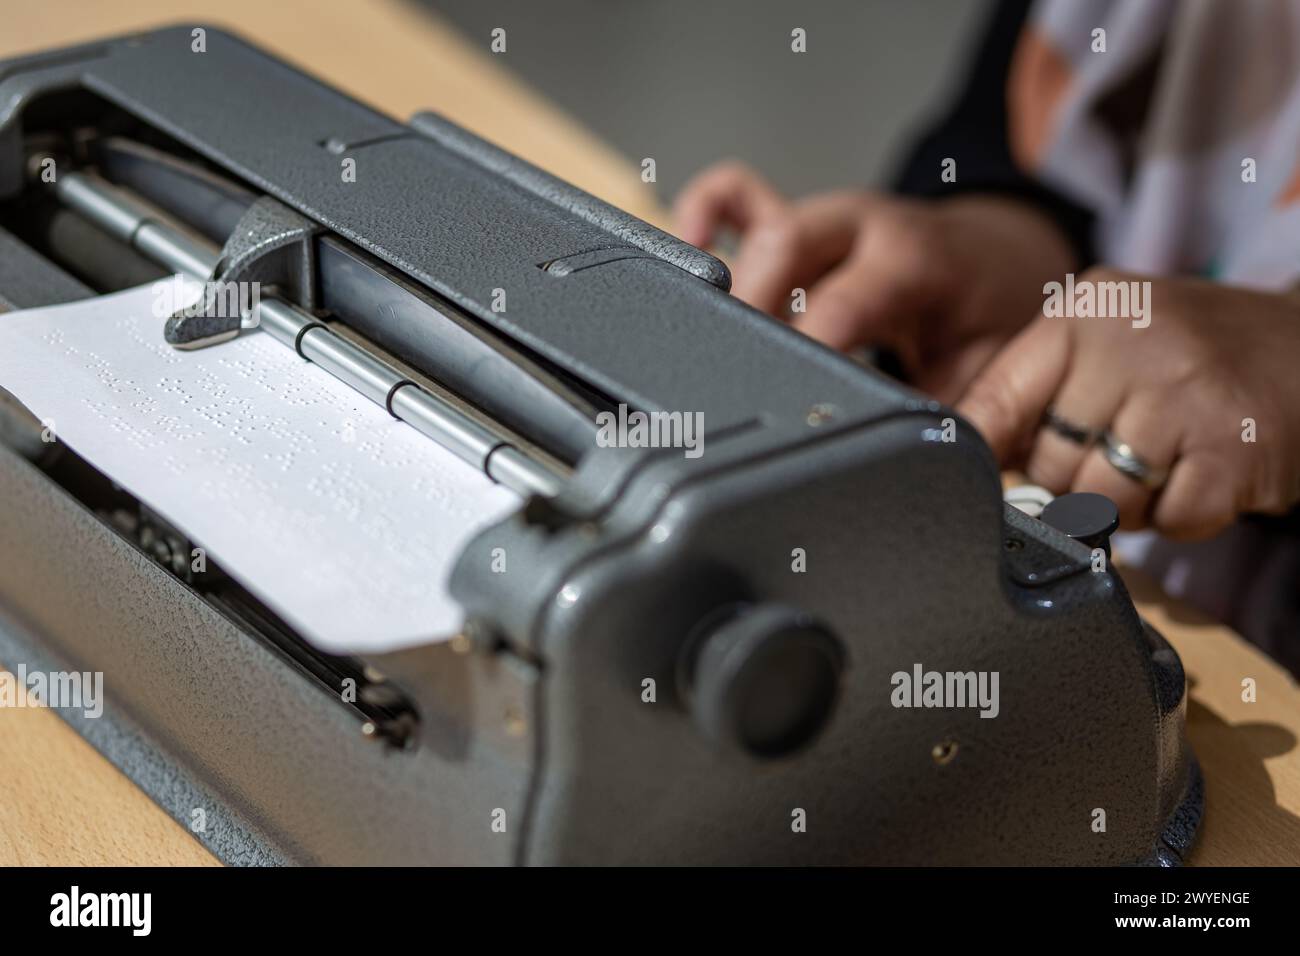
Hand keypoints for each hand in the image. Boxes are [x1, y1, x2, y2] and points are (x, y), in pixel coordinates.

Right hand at [673, 161, 1078, 400]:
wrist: (1006, 258)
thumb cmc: (987, 315)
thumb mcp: (981, 371)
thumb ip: (939, 415)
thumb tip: (907, 472)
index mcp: (913, 260)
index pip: (841, 303)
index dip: (805, 350)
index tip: (782, 400)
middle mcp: (863, 228)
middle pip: (785, 245)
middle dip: (752, 315)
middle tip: (736, 379)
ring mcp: (827, 218)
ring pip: (757, 227)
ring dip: (727, 287)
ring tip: (711, 349)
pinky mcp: (800, 216)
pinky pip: (737, 195)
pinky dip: (703, 217)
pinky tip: (690, 256)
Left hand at [958, 269, 1299, 537]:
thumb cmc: (1194, 359)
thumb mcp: (1110, 343)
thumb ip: (1041, 389)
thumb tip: (974, 457)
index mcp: (1087, 313)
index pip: (995, 398)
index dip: (981, 452)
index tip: (973, 481)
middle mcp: (1132, 344)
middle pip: (1049, 463)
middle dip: (1075, 481)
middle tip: (1123, 457)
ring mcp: (1185, 394)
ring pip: (1102, 499)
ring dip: (1129, 506)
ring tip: (1163, 467)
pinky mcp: (1233, 448)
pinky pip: (1169, 521)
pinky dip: (1184, 516)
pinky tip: (1203, 476)